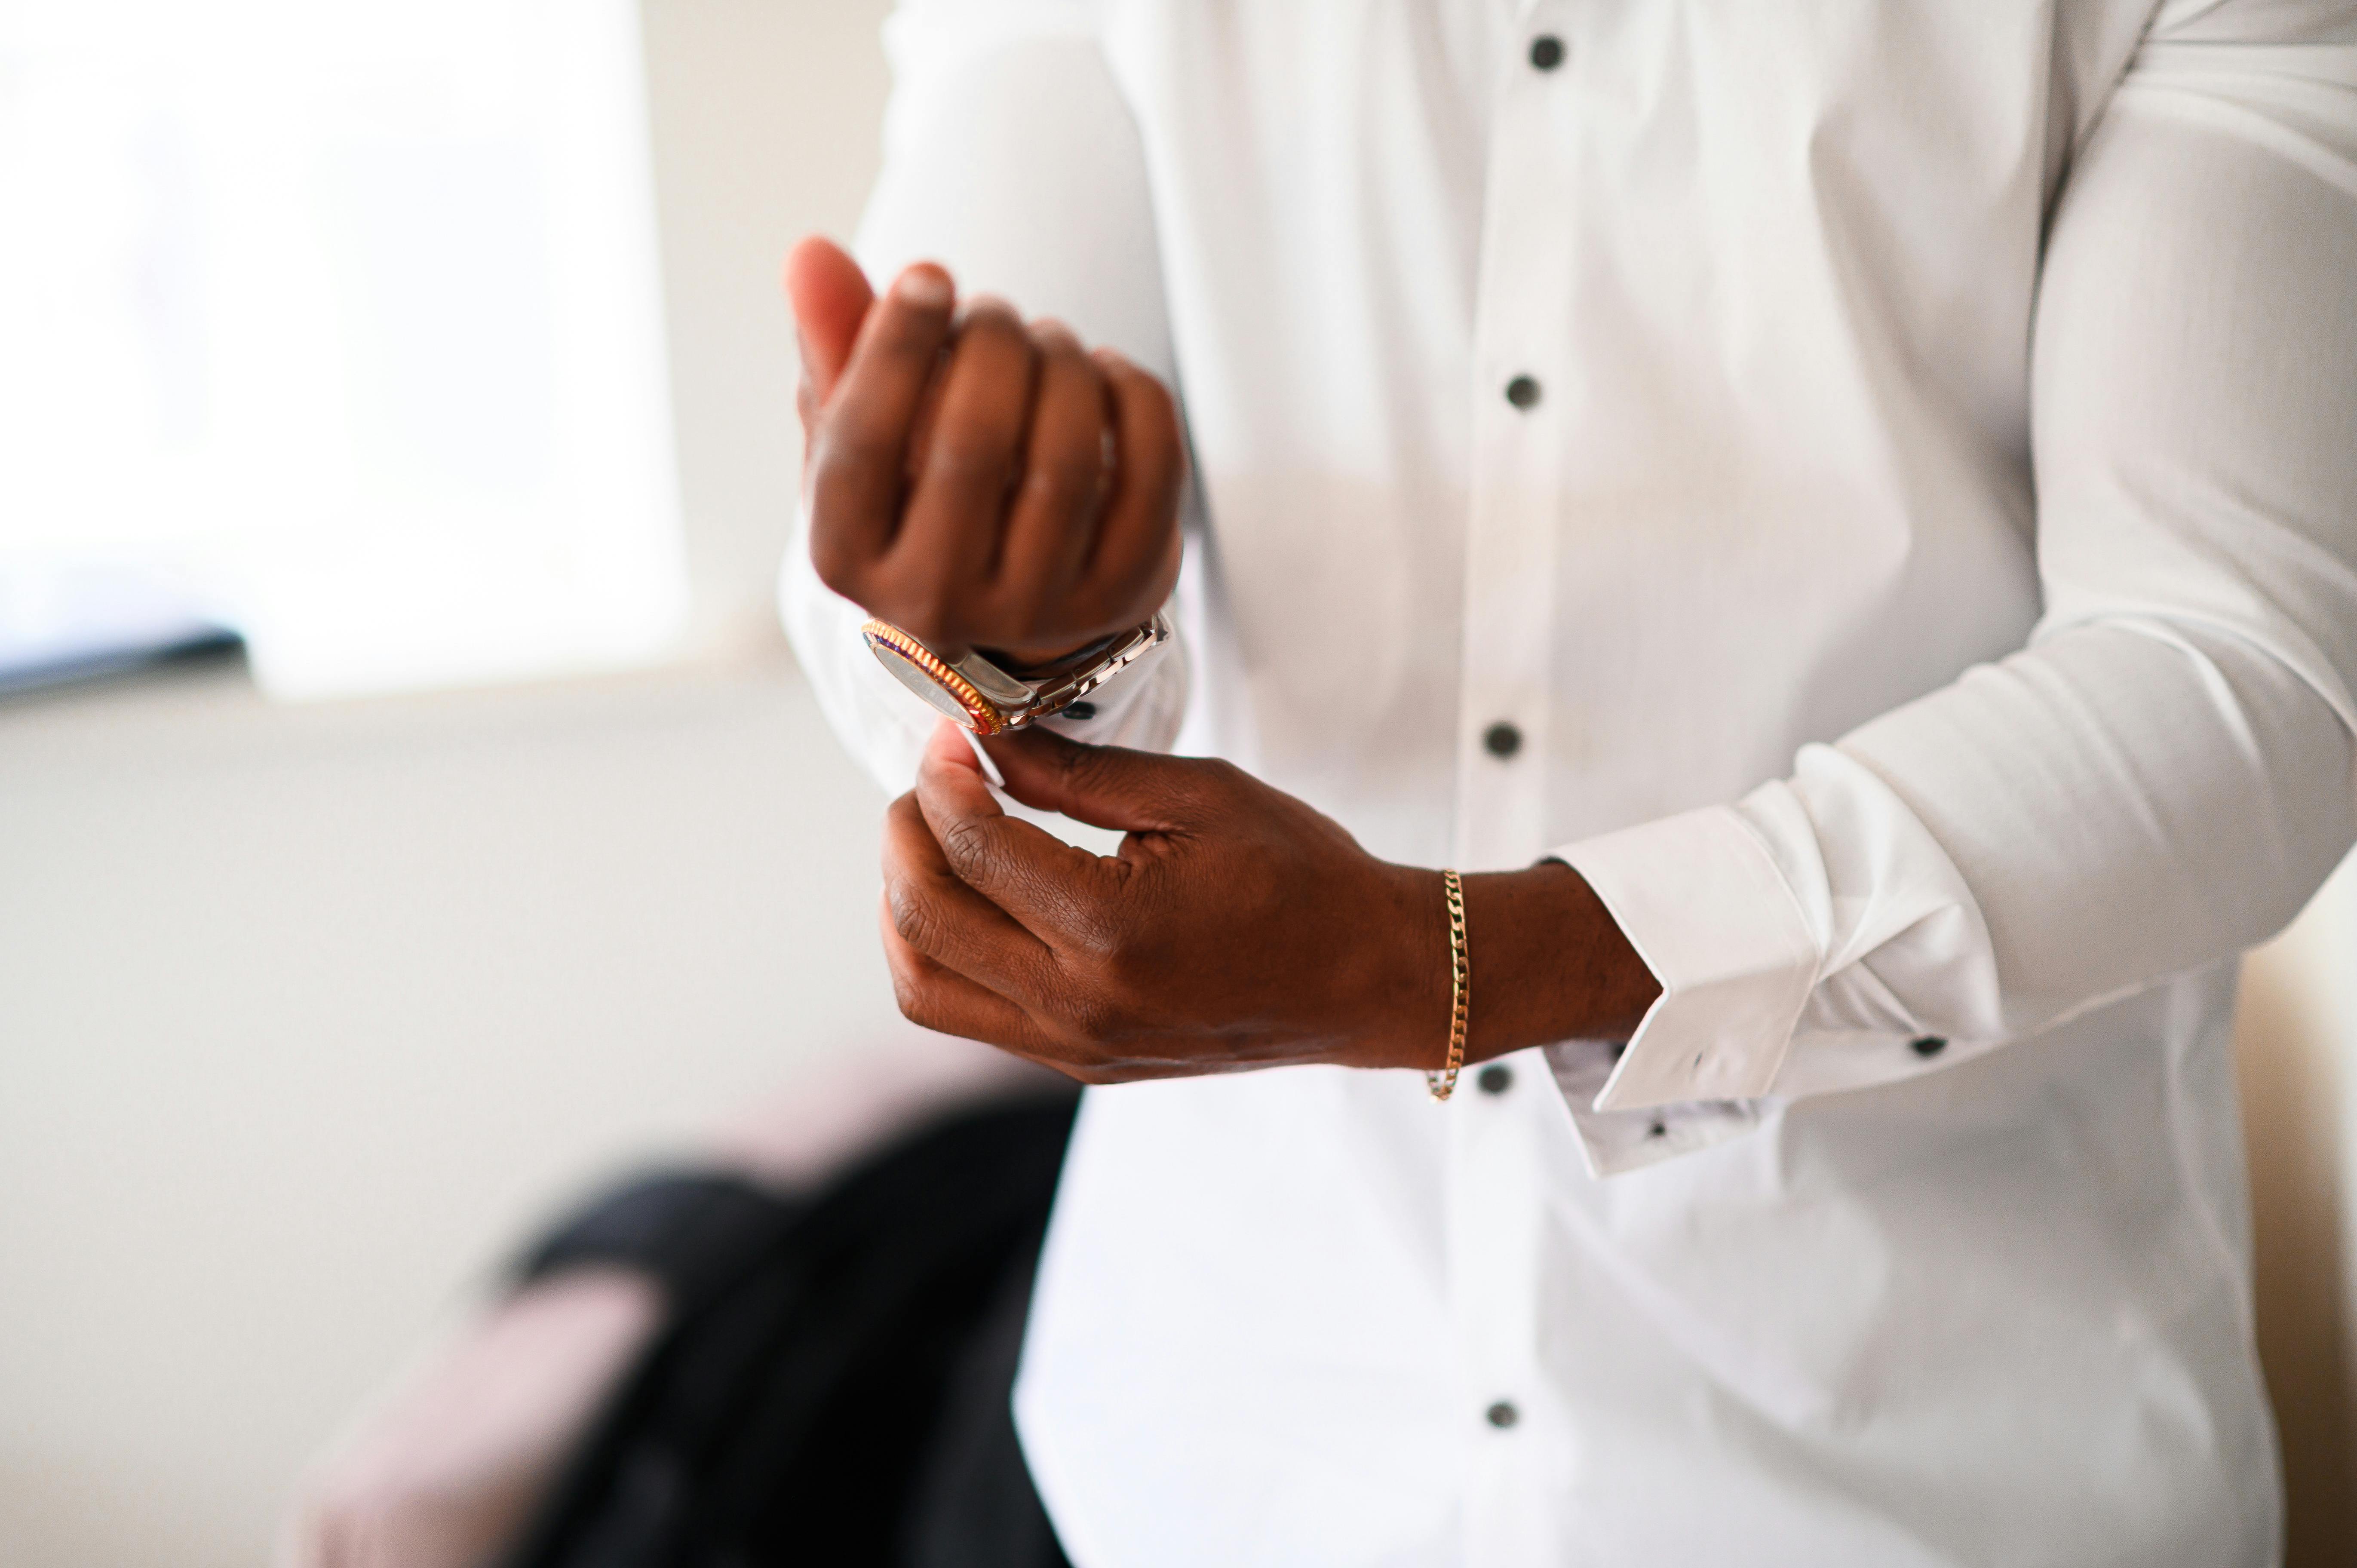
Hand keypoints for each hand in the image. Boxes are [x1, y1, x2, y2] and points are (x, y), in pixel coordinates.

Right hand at [784, 236, 1184, 665]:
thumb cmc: (921, 492)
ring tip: (1047, 341)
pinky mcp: (1123, 593)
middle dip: (993, 344)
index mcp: (844, 558)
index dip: (898, 343)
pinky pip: (1149, 468)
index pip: (863, 443)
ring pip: (1065, 457)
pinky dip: (1133, 395)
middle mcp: (934, 601)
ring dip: (1062, 364)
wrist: (1012, 592)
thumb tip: (811, 253)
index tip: (929, 273)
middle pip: (972, 444)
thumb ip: (835, 344)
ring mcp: (1036, 609)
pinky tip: (1104, 374)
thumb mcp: (861, 430)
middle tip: (996, 313)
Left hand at [879, 722, 1661, 1082]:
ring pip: (924, 984)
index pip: (974, 849)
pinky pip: (970, 1014)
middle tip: (935, 782)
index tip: (954, 735)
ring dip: (906, 904)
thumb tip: (984, 743)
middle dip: (906, 834)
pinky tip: (979, 895)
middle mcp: (1082, 1005)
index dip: (944, 777)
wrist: (1369, 979)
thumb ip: (1080, 772)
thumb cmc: (1303, 878)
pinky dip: (945, 951)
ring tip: (941, 841)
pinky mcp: (1082, 1064)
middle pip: (923, 919)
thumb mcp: (1200, 795)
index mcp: (1115, 931)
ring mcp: (1077, 1047)